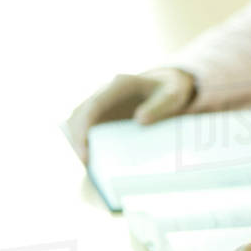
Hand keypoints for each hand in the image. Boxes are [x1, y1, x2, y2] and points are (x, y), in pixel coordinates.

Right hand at [64, 68, 195, 162]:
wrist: (168, 87)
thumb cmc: (170, 91)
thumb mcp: (172, 95)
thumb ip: (159, 105)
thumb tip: (140, 120)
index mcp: (120, 85)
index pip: (95, 105)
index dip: (85, 127)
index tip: (85, 149)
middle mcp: (105, 92)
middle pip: (80, 115)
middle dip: (78, 139)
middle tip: (86, 163)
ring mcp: (102, 104)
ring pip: (78, 121)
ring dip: (79, 142)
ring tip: (90, 166)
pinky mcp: (103, 115)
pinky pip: (88, 128)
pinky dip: (86, 143)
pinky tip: (94, 161)